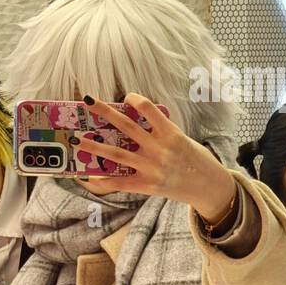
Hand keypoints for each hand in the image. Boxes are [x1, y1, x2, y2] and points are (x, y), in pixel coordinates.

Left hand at [73, 93, 237, 222]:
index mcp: (171, 134)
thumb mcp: (183, 140)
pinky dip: (103, 179)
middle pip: (127, 126)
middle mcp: (160, 149)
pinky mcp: (147, 186)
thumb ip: (161, 132)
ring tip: (76, 140)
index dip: (135, 100)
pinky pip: (120, 182)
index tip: (125, 96)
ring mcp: (152, 168)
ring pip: (117, 154)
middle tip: (88, 101)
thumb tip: (135, 123)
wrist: (209, 187)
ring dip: (94, 146)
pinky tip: (88, 175)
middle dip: (105, 112)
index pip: (149, 109)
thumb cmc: (195, 160)